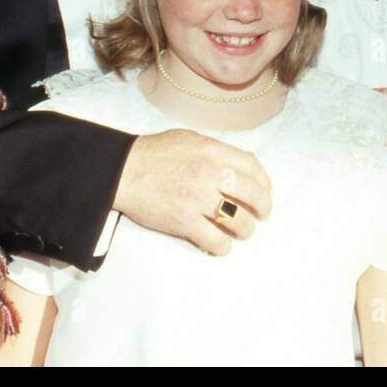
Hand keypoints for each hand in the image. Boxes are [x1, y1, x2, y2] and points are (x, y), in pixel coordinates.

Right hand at [113, 128, 271, 256]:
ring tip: (242, 232)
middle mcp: (210, 173)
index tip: (264, 191)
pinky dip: (223, 246)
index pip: (253, 167)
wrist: (121, 171)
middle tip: (260, 215)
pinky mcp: (184, 222)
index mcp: (212, 151)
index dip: (264, 182)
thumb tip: (241, 162)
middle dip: (262, 208)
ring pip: (239, 221)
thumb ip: (216, 150)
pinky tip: (220, 245)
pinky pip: (216, 241)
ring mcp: (198, 199)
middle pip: (254, 194)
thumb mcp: (189, 139)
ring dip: (246, 230)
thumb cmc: (154, 153)